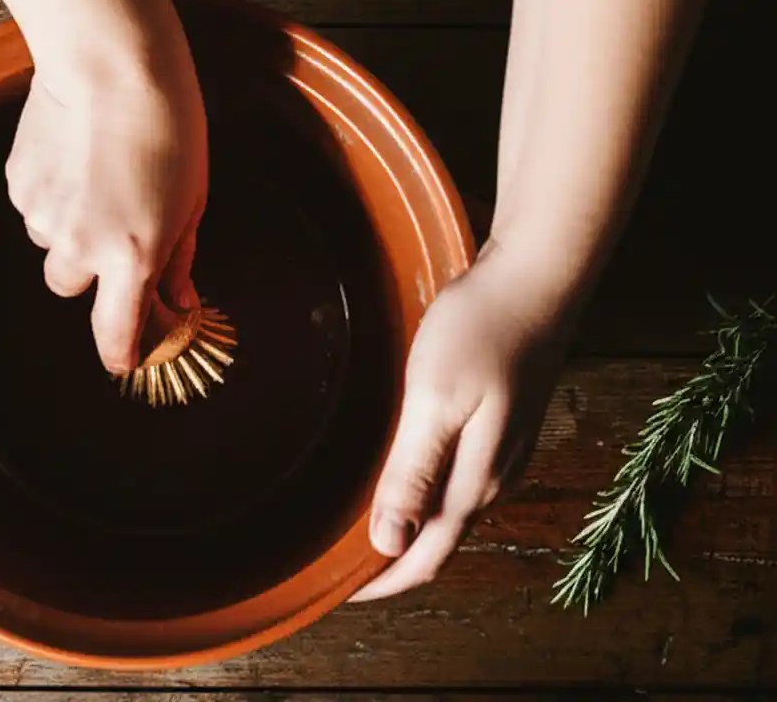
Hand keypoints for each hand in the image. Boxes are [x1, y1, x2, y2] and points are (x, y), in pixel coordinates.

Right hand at [4, 17, 207, 373]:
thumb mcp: (192, 204)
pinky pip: (33, 206)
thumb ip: (179, 262)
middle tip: (112, 227)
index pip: (114, 335)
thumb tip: (177, 300)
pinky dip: (51, 193)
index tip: (124, 359)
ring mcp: (43, 216)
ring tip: (95, 177)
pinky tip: (74, 157)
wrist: (113, 66)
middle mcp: (80, 247)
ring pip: (48, 243)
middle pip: (69, 287)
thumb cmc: (169, 130)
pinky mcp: (19, 184)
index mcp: (132, 258)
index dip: (120, 354)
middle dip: (88, 269)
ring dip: (68, 227)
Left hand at [350, 242, 569, 601]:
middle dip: (389, 564)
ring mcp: (504, 458)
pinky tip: (399, 486)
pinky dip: (423, 499)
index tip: (336, 594)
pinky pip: (457, 485)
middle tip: (335, 571)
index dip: (380, 584)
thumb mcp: (436, 400)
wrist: (537, 279)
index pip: (422, 558)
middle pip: (436, 544)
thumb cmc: (482, 330)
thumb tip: (390, 544)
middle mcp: (494, 481)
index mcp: (474, 481)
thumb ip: (414, 473)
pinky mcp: (502, 433)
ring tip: (357, 537)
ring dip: (406, 531)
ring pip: (447, 516)